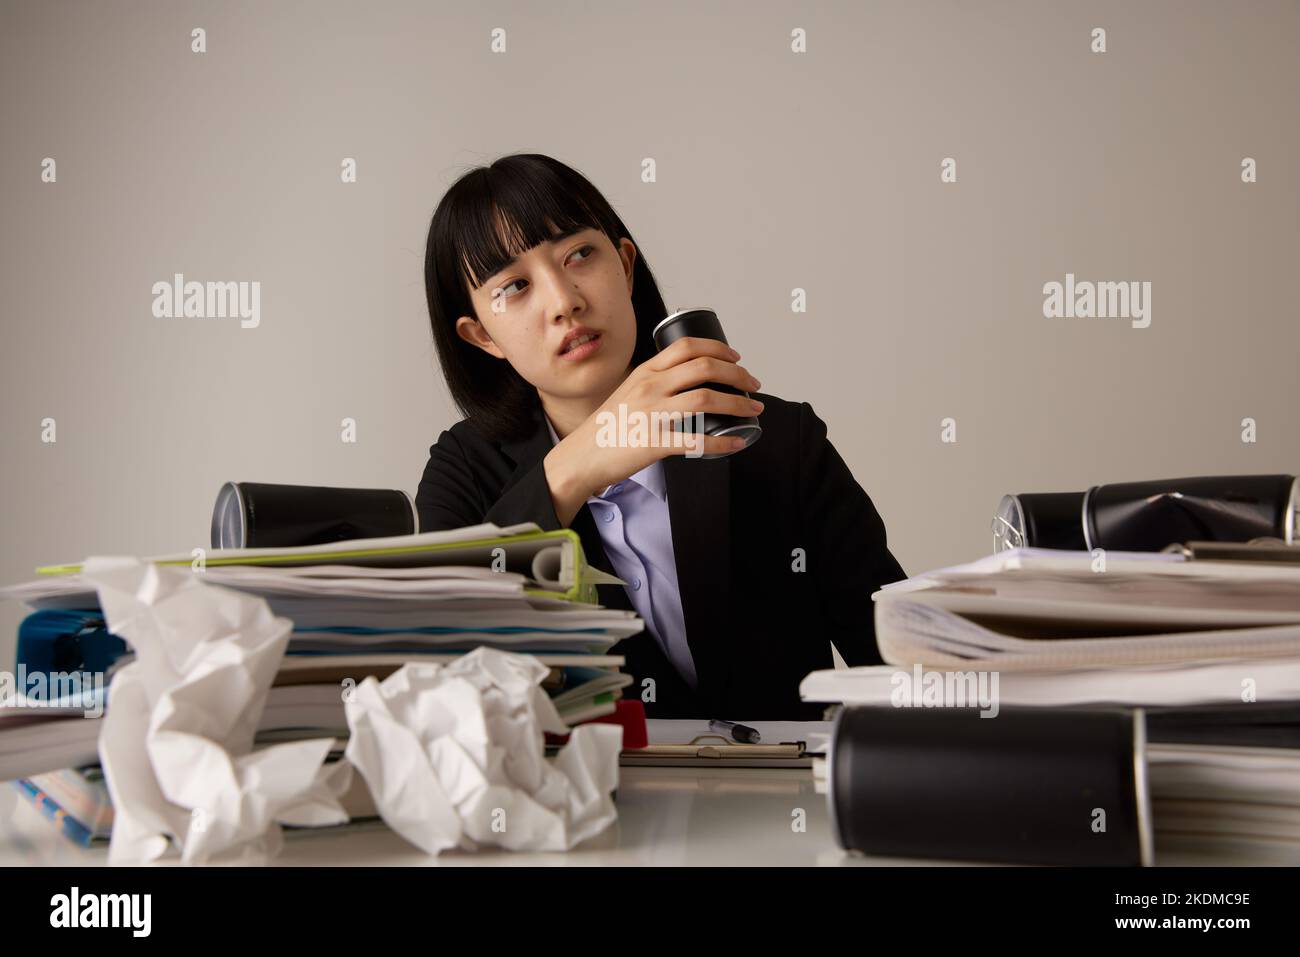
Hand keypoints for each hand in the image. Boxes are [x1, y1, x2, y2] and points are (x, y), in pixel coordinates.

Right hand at [543, 337, 762, 524]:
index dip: (718, 348)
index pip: (687, 347)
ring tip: (754, 409)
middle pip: (704, 368)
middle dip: (738, 375)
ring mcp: (652, 415)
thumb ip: (653, 384)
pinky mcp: (654, 443)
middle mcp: (649, 388)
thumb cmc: (606, 428)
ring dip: (738, 403)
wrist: (580, 457)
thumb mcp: (627, 392)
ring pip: (706, 399)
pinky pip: (698, 441)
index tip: (736, 359)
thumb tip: (684, 382)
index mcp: (645, 372)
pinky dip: (724, 442)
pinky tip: (737, 442)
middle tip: (753, 384)